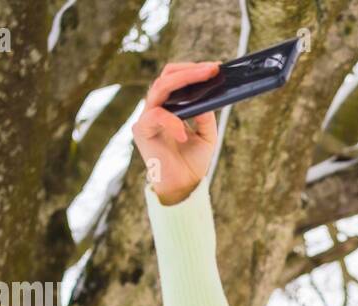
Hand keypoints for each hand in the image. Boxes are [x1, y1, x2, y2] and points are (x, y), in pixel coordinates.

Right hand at [131, 61, 222, 205]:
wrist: (183, 187)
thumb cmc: (192, 162)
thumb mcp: (207, 134)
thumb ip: (205, 114)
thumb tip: (207, 94)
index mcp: (170, 107)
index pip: (176, 78)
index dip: (194, 70)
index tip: (216, 67)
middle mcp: (156, 108)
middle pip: (167, 76)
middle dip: (190, 70)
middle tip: (212, 69)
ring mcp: (147, 117)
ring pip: (160, 87)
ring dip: (184, 81)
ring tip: (206, 79)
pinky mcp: (142, 130)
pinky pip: (156, 116)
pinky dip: (172, 122)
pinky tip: (184, 134)